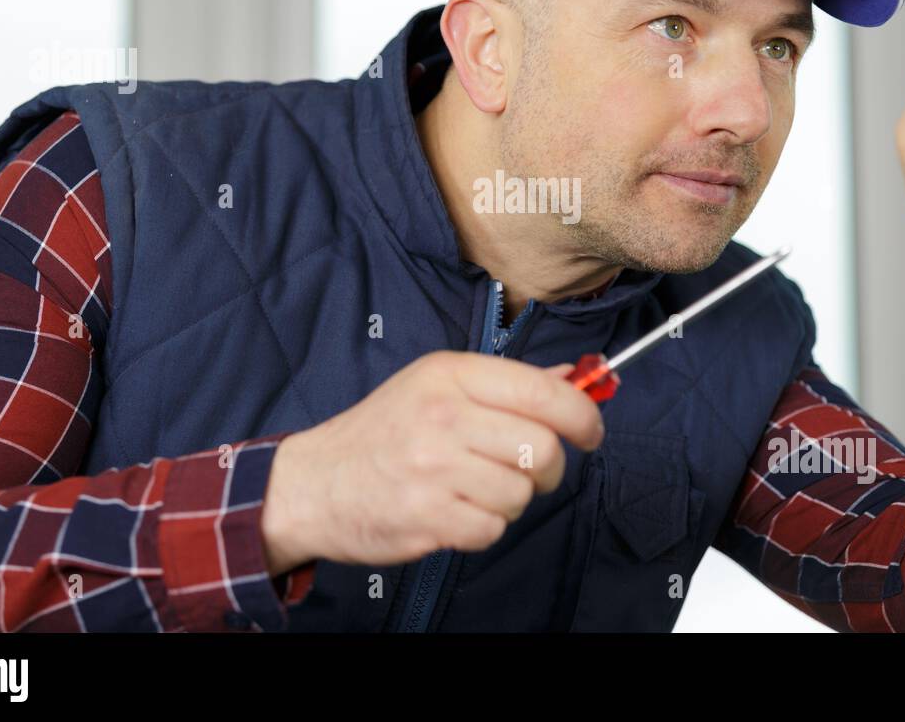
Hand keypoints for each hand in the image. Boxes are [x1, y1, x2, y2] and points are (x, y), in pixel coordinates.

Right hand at [259, 352, 602, 573]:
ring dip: (511, 500)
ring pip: (521, 493)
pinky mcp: (427, 516)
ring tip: (475, 489)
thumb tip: (575, 377)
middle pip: (542, 446)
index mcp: (450, 375)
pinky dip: (484, 526)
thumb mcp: (437, 387)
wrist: (313, 483)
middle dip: (548, 467)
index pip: (542, 391)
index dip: (582, 414)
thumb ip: (507, 384)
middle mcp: (443, 416)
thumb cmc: (382, 433)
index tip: (590, 431)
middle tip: (528, 469)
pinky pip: (493, 528)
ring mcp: (433, 468)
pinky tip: (455, 510)